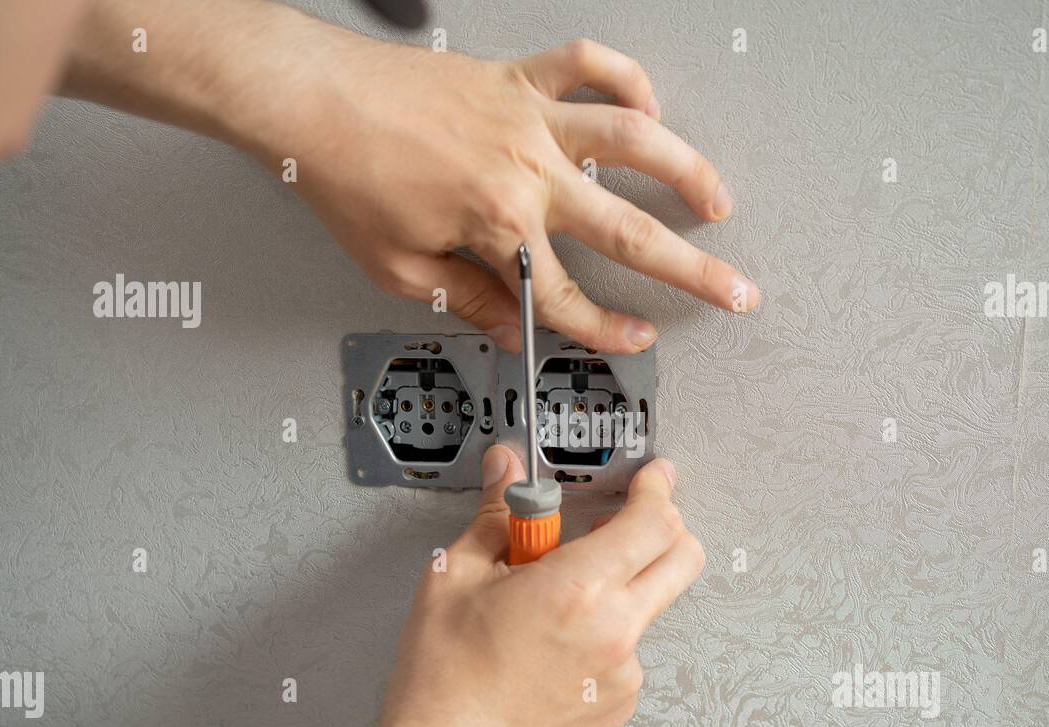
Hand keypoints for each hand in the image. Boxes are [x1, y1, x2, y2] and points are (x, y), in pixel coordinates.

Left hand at [262, 26, 760, 350]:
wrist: (314, 99)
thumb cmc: (346, 179)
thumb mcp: (399, 268)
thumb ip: (466, 300)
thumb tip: (508, 328)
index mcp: (498, 227)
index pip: (564, 297)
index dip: (605, 329)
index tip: (636, 340)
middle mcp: (528, 171)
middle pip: (628, 231)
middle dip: (691, 270)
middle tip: (734, 290)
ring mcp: (529, 118)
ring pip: (632, 141)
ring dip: (685, 171)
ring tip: (716, 200)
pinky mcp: (518, 77)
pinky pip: (590, 65)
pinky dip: (627, 79)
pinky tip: (649, 106)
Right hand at [325, 446, 704, 726]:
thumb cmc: (444, 677)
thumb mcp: (457, 575)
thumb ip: (497, 515)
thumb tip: (508, 473)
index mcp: (578, 588)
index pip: (653, 521)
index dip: (658, 489)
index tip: (654, 477)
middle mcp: (614, 630)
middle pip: (682, 559)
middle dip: (665, 527)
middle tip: (623, 521)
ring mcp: (623, 672)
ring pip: (650, 605)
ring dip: (620, 586)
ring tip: (552, 601)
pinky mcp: (619, 703)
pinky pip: (628, 650)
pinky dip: (603, 634)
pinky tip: (552, 644)